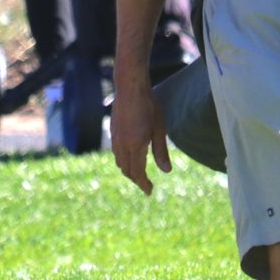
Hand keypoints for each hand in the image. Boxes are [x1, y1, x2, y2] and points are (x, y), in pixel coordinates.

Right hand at [110, 62, 171, 194]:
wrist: (130, 88)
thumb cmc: (149, 107)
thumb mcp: (159, 130)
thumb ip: (160, 152)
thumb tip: (166, 171)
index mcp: (135, 146)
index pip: (137, 173)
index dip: (143, 184)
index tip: (150, 191)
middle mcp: (122, 145)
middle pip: (126, 170)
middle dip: (136, 179)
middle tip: (146, 184)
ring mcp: (115, 138)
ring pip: (119, 162)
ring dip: (128, 170)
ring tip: (138, 172)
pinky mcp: (113, 131)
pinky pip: (116, 152)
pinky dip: (123, 160)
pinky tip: (130, 155)